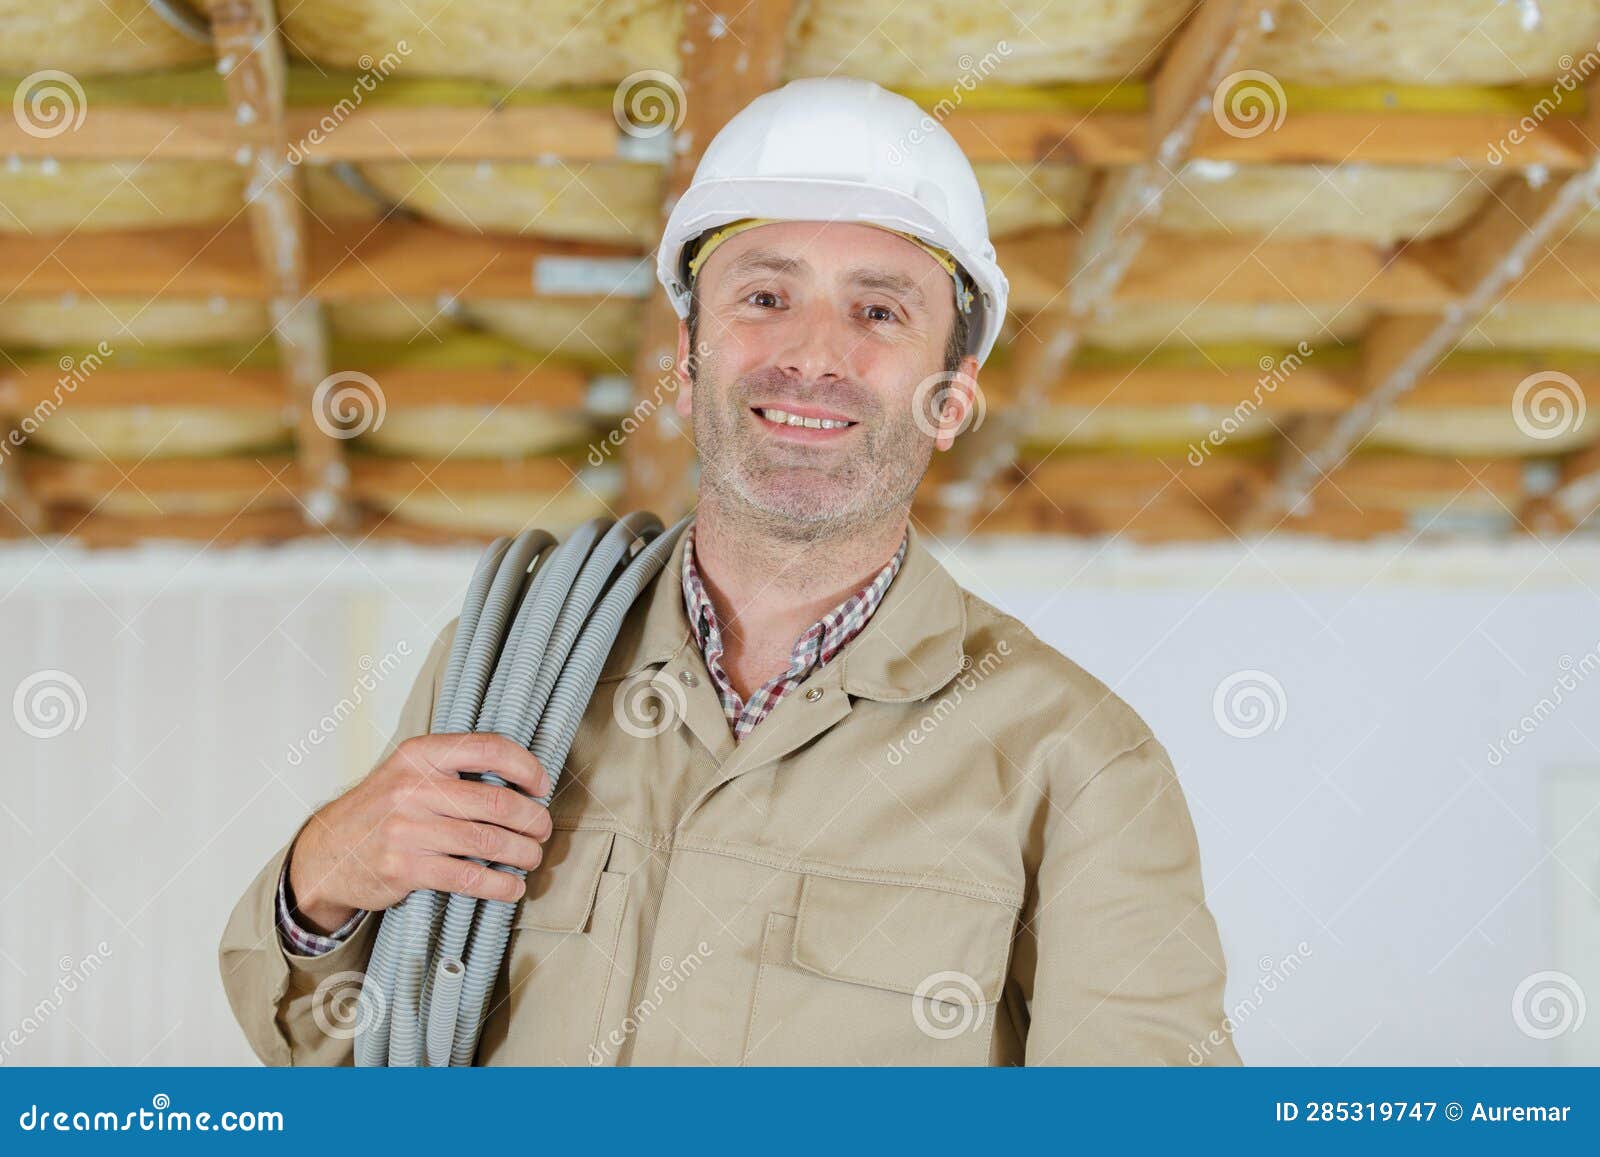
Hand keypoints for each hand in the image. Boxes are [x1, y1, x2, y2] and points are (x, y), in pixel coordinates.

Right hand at [286, 733, 553, 934]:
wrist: (326, 852)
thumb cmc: (382, 810)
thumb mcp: (409, 772)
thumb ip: (454, 769)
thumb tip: (522, 780)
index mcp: (421, 754)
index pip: (489, 748)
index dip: (527, 767)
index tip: (542, 786)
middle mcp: (413, 787)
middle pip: (497, 803)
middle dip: (533, 820)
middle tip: (543, 830)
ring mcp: (407, 828)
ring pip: (489, 842)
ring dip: (523, 853)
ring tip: (532, 857)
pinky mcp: (404, 867)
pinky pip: (469, 877)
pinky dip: (500, 885)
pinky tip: (512, 887)